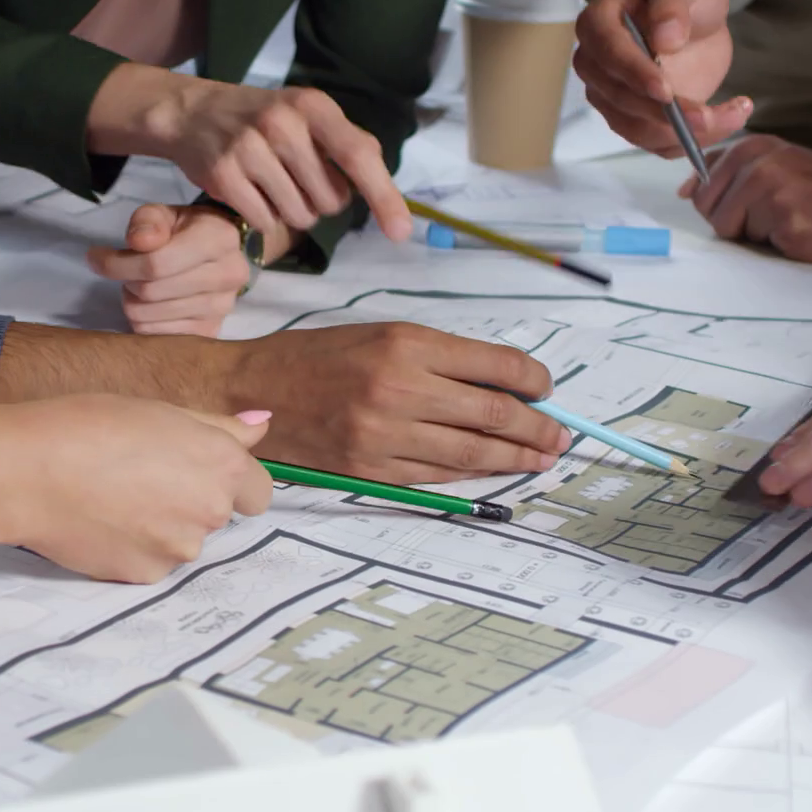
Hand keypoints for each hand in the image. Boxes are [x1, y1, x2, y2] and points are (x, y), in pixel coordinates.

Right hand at [0, 395, 272, 582]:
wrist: (26, 470)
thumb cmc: (89, 425)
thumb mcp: (161, 410)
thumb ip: (219, 427)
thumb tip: (262, 426)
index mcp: (221, 464)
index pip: (258, 492)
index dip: (230, 482)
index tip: (197, 473)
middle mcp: (210, 511)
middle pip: (216, 515)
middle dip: (190, 501)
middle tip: (139, 475)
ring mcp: (179, 548)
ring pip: (182, 540)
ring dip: (161, 526)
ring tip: (112, 498)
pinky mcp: (146, 575)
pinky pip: (151, 562)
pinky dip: (133, 547)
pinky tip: (100, 523)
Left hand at [88, 205, 287, 336]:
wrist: (216, 253)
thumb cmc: (184, 230)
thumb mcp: (164, 214)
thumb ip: (148, 221)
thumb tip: (138, 242)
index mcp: (220, 239)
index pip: (157, 263)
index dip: (118, 263)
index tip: (96, 256)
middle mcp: (229, 275)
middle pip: (151, 291)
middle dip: (126, 280)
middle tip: (124, 270)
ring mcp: (222, 308)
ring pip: (148, 316)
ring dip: (132, 301)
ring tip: (139, 286)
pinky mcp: (211, 331)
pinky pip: (155, 335)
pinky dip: (142, 320)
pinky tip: (150, 304)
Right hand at [91, 66, 412, 243]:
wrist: (192, 112)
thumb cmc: (262, 121)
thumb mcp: (307, 117)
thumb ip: (347, 147)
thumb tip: (386, 193)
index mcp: (314, 106)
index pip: (358, 155)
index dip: (384, 196)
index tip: (402, 232)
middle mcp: (283, 123)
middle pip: (330, 200)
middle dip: (320, 202)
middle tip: (296, 180)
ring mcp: (250, 148)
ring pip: (299, 216)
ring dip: (292, 212)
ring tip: (271, 185)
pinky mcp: (223, 175)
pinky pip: (265, 221)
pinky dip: (263, 218)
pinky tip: (250, 193)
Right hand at [228, 323, 573, 482]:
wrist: (252, 394)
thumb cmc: (317, 359)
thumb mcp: (381, 336)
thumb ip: (439, 358)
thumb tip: (502, 384)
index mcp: (406, 344)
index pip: (495, 365)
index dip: (534, 381)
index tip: (547, 390)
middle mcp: (399, 388)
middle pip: (493, 414)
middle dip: (537, 429)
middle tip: (559, 436)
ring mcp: (385, 433)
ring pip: (471, 453)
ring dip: (515, 458)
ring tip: (540, 459)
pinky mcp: (371, 469)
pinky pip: (437, 476)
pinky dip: (472, 475)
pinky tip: (493, 471)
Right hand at [573, 0, 751, 156]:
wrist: (692, 15)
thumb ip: (672, 3)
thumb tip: (664, 38)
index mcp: (597, 25)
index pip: (609, 56)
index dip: (635, 76)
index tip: (666, 90)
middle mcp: (596, 67)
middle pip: (620, 101)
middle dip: (665, 115)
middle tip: (708, 116)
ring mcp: (613, 98)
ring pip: (638, 130)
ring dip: (684, 134)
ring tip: (733, 115)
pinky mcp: (637, 120)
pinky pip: (659, 143)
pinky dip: (693, 141)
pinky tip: (728, 119)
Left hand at [680, 135, 811, 262]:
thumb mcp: (772, 161)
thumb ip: (725, 169)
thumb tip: (686, 190)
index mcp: (753, 147)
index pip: (702, 187)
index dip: (720, 202)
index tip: (750, 200)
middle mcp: (760, 166)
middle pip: (710, 211)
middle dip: (735, 220)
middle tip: (773, 212)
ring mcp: (774, 194)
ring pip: (731, 230)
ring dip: (756, 233)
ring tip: (788, 220)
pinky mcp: (788, 224)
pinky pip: (758, 245)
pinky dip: (776, 244)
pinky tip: (802, 231)